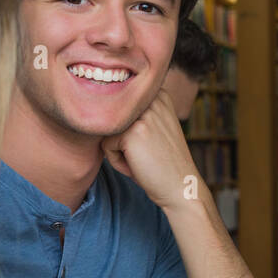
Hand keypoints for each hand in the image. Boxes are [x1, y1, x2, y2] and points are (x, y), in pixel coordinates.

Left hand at [100, 89, 204, 211]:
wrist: (181, 186)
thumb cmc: (164, 160)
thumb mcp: (154, 125)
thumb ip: (135, 111)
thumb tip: (97, 104)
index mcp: (157, 92)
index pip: (119, 107)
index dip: (129, 130)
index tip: (151, 141)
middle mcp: (151, 98)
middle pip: (112, 118)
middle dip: (122, 140)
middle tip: (147, 152)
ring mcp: (141, 114)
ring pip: (108, 132)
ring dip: (119, 150)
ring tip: (143, 158)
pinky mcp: (131, 132)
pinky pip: (105, 146)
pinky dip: (117, 162)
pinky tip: (139, 165)